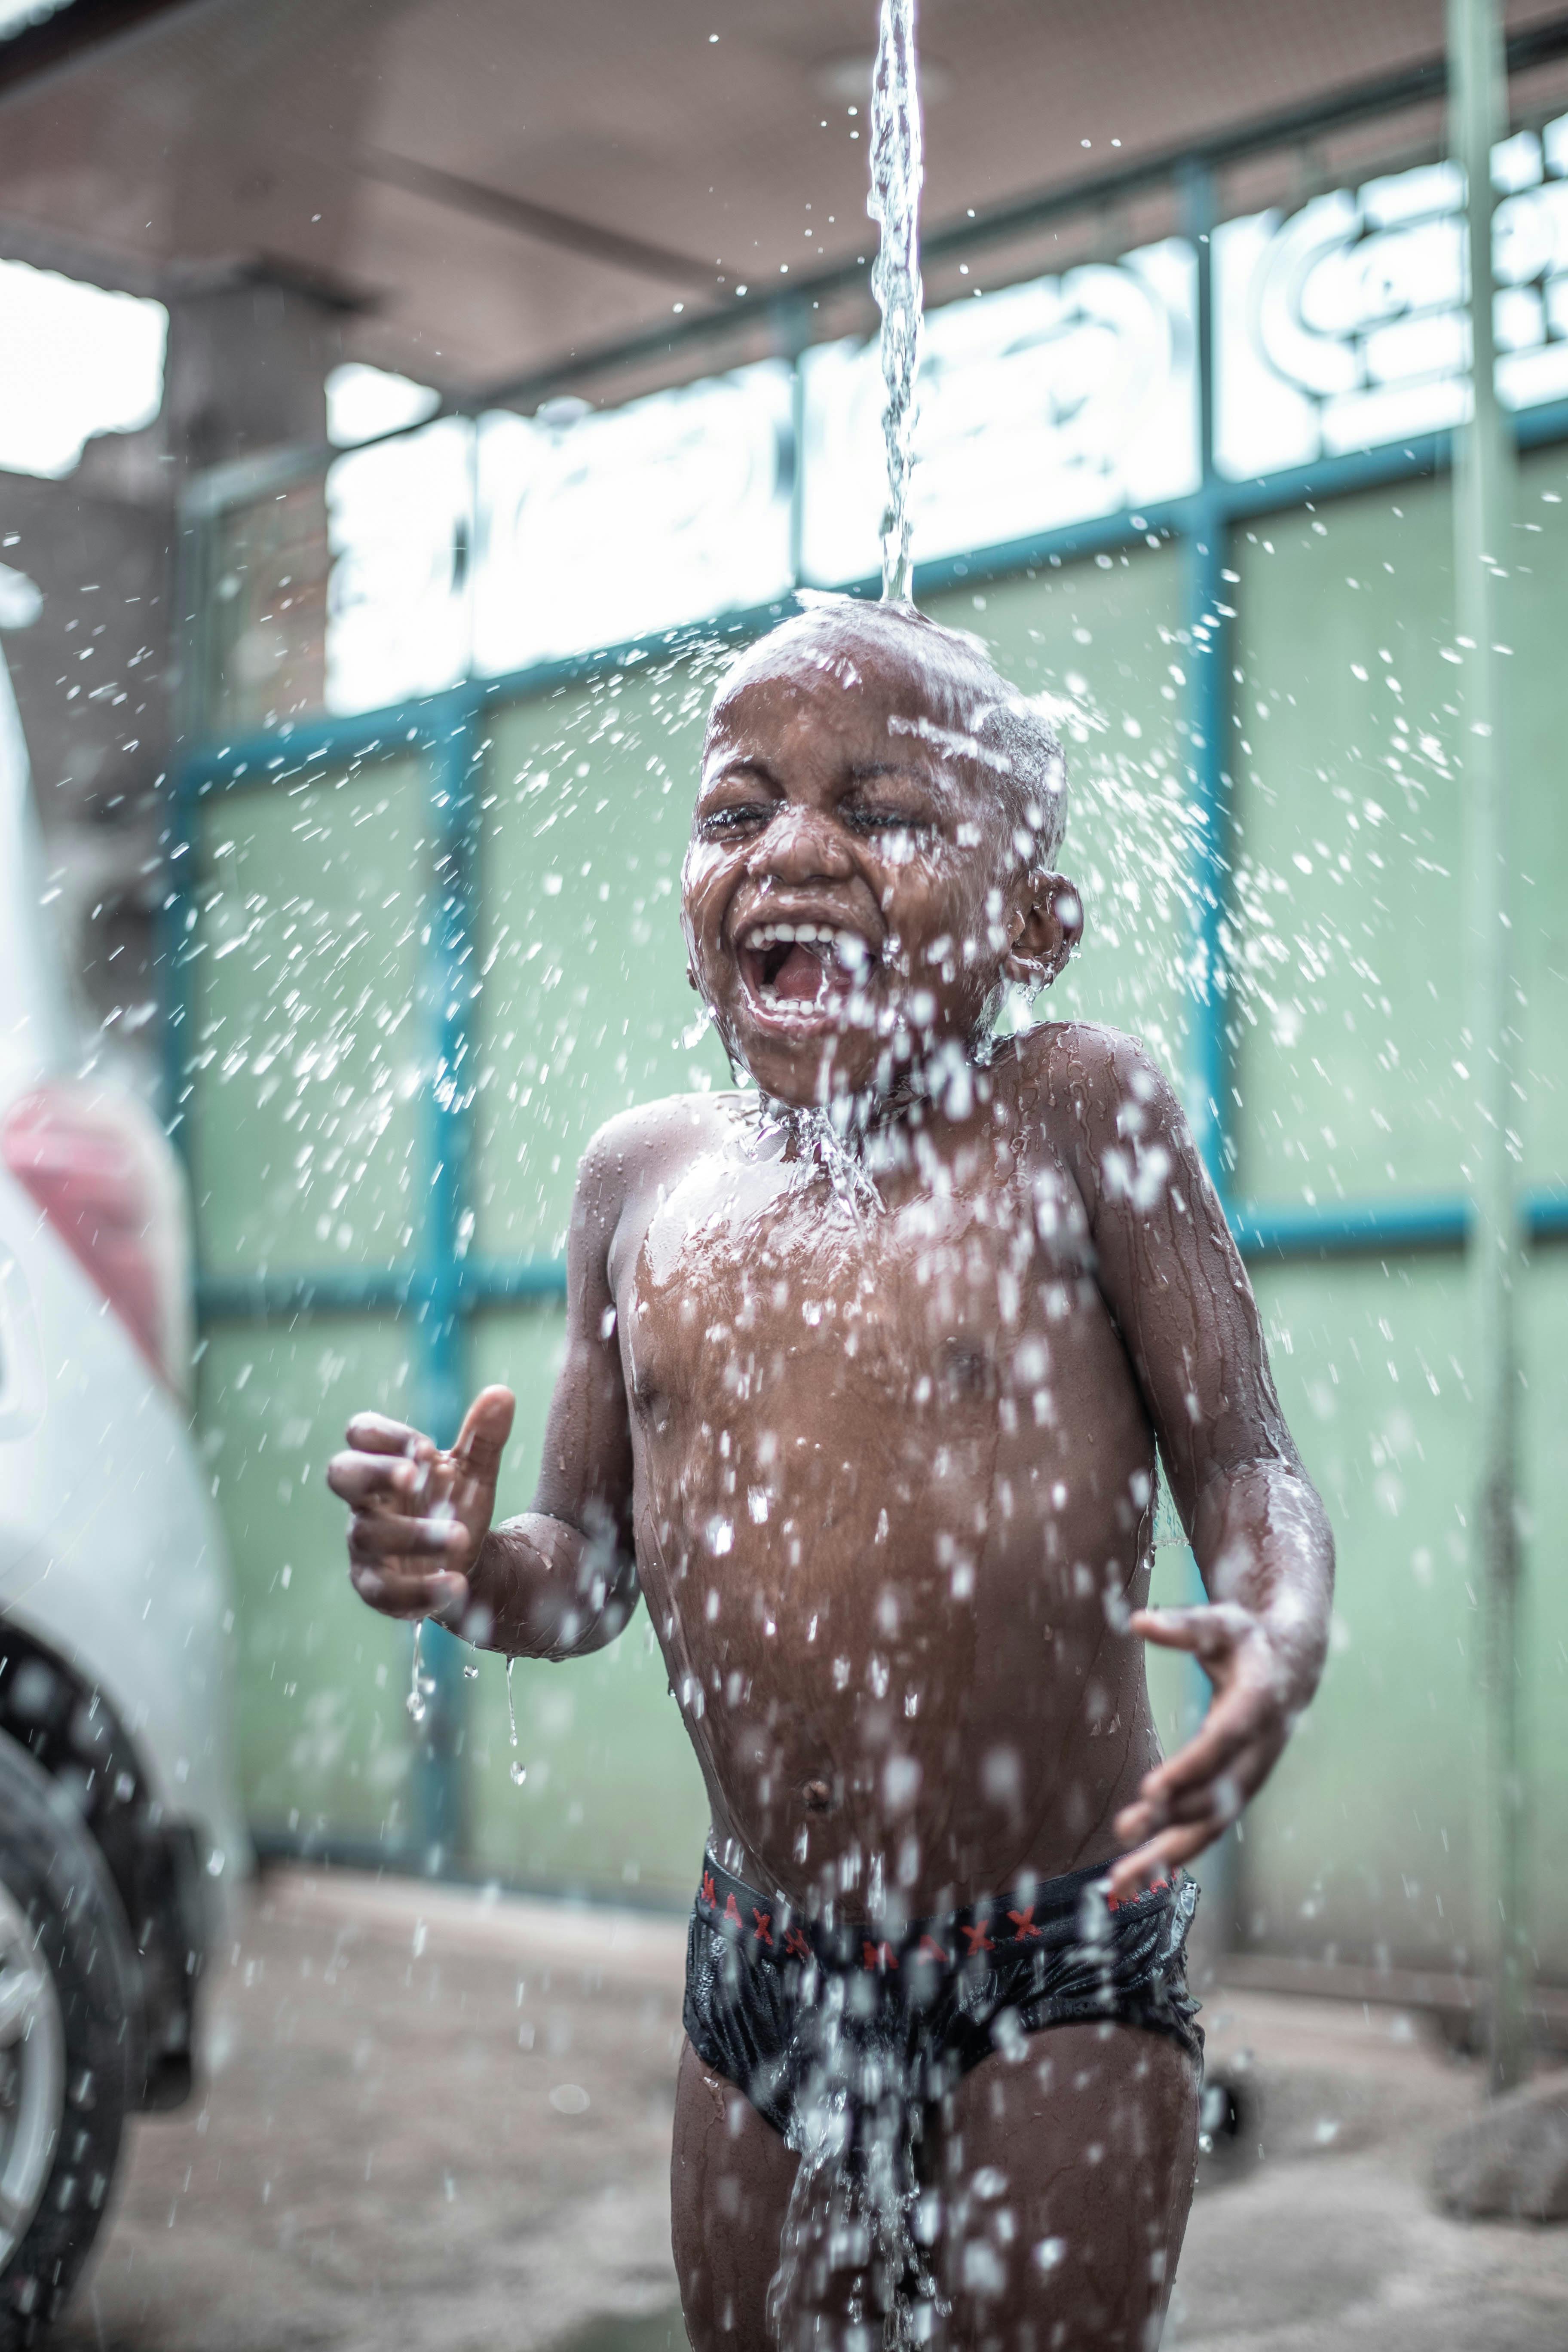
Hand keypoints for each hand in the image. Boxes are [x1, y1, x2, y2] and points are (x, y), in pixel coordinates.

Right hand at [326, 1387, 515, 1629]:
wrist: (467, 1561)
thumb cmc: (455, 1505)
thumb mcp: (475, 1470)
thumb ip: (484, 1436)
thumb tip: (502, 1394)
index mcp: (385, 1464)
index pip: (361, 1433)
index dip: (385, 1435)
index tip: (427, 1446)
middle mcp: (366, 1501)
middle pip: (342, 1474)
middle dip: (374, 1472)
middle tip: (413, 1475)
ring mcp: (365, 1545)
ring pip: (370, 1535)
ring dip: (416, 1533)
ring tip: (461, 1535)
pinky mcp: (376, 1587)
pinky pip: (384, 1591)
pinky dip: (419, 1589)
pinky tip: (455, 1584)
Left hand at [1108, 1601, 1296, 1902]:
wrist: (1289, 1666)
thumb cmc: (1247, 1640)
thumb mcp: (1220, 1623)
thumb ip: (1183, 1626)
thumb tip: (1139, 1620)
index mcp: (1256, 1707)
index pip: (1223, 1743)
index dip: (1190, 1769)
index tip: (1151, 1791)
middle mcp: (1257, 1753)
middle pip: (1216, 1796)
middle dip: (1172, 1818)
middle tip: (1125, 1831)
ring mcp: (1248, 1779)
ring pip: (1210, 1827)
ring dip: (1166, 1855)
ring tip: (1118, 1881)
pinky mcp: (1235, 1793)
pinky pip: (1206, 1831)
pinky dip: (1174, 1856)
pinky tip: (1138, 1878)